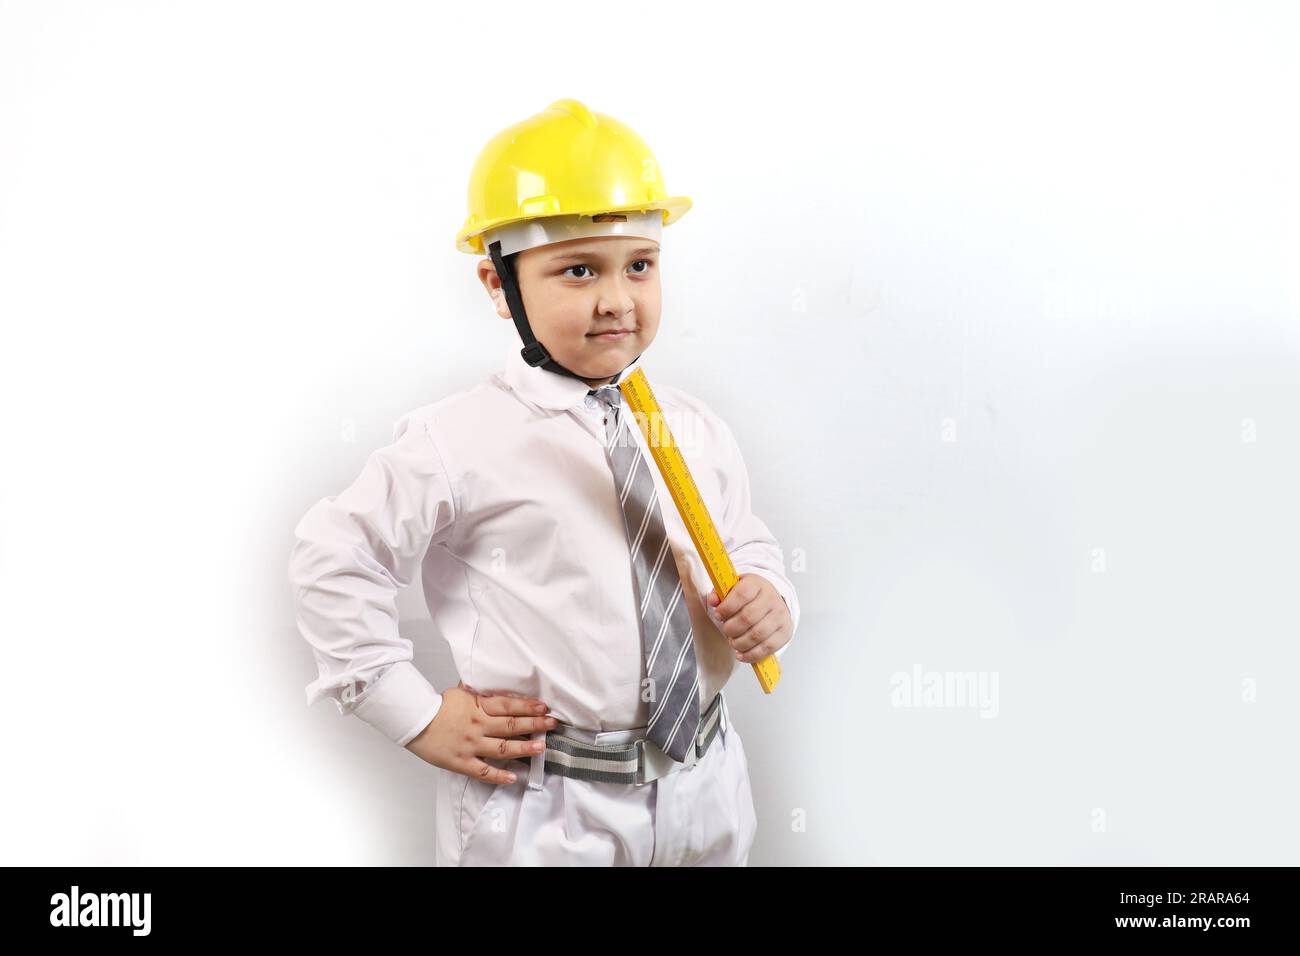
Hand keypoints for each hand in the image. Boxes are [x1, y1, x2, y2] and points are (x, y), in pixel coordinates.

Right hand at [404, 680, 556, 784]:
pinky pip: (483, 771)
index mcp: (477, 707)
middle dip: (534, 725)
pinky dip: (498, 775)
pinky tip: (513, 777)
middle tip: (552, 725)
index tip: (544, 708)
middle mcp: (477, 725)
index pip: (507, 705)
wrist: (413, 721)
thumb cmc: (437, 707)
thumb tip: (491, 683)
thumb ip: (478, 692)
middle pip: (510, 725)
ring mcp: (470, 745)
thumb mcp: (460, 693)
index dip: (527, 706)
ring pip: (502, 748)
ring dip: (523, 748)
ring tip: (541, 747)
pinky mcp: (461, 762)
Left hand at [705, 573, 791, 662]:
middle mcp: (771, 598)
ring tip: (733, 642)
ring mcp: (781, 615)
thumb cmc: (750, 597)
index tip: (718, 615)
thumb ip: (720, 594)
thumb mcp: (734, 589)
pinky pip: (768, 647)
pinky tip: (741, 653)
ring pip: (757, 635)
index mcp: (757, 584)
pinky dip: (751, 654)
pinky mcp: (785, 631)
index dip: (727, 607)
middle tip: (726, 631)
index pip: (742, 594)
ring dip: (740, 643)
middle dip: (731, 628)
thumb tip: (713, 601)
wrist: (771, 601)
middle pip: (748, 617)